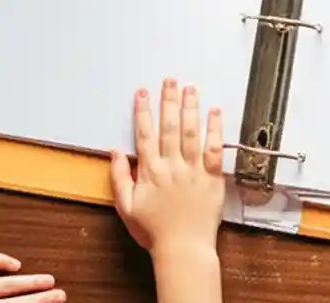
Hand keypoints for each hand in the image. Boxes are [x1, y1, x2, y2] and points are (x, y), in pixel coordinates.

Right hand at [109, 78, 224, 256]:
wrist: (183, 249)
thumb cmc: (154, 232)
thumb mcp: (126, 207)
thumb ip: (119, 177)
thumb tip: (114, 152)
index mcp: (150, 172)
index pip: (144, 135)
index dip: (142, 111)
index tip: (142, 93)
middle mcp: (172, 167)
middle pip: (169, 127)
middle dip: (168, 101)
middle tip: (169, 80)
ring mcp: (193, 171)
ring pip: (191, 133)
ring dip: (190, 108)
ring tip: (190, 89)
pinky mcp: (212, 178)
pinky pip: (214, 149)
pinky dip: (215, 130)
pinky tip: (215, 113)